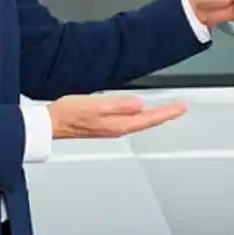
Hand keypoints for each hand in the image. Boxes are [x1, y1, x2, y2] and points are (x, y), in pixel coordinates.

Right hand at [49, 94, 186, 138]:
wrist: (52, 122)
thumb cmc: (70, 113)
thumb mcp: (96, 105)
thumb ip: (119, 105)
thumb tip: (138, 105)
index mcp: (118, 124)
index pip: (150, 118)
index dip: (167, 112)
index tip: (181, 107)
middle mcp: (117, 128)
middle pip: (148, 122)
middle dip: (165, 114)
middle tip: (178, 108)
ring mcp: (112, 128)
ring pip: (140, 122)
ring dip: (154, 116)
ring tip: (166, 109)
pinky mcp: (106, 125)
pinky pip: (130, 121)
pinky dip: (141, 116)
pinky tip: (141, 111)